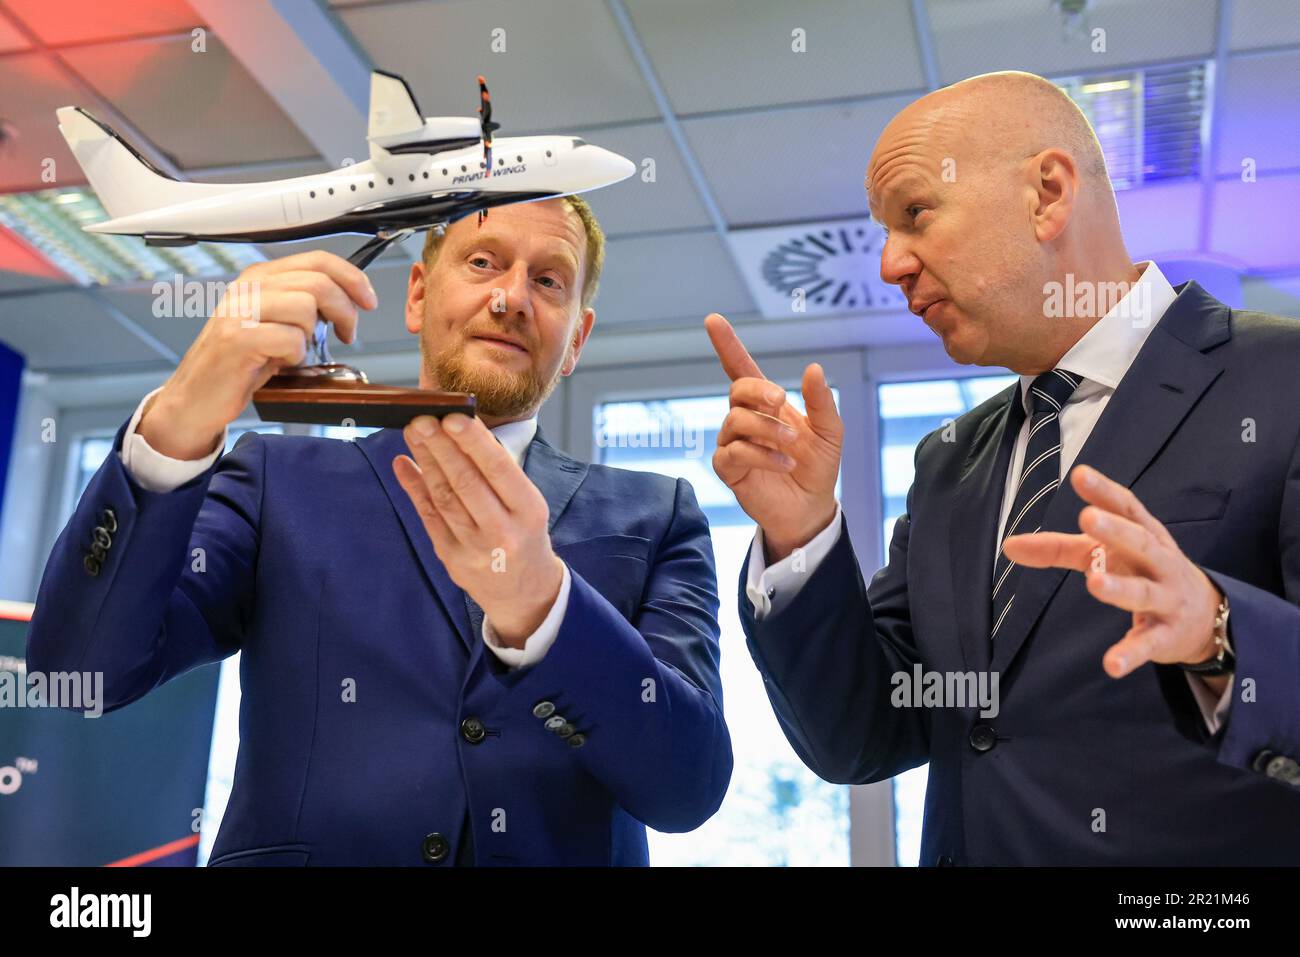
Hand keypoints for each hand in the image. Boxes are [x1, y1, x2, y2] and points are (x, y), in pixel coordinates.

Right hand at [139, 251, 376, 458]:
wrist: (197, 397)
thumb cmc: (239, 363)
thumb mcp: (275, 324)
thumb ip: (303, 304)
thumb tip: (348, 297)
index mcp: (259, 277)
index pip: (317, 259)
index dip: (352, 277)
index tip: (368, 299)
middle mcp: (248, 288)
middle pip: (317, 282)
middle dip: (344, 311)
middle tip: (345, 334)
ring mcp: (239, 311)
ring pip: (305, 307)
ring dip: (312, 335)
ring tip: (297, 351)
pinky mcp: (237, 338)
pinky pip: (290, 339)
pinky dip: (295, 356)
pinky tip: (281, 363)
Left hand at [393, 413, 563, 646]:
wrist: (525, 593)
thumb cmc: (526, 536)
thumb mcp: (529, 504)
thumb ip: (499, 473)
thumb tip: (460, 431)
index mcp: (529, 511)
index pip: (498, 470)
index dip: (473, 442)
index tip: (452, 417)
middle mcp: (502, 531)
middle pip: (466, 482)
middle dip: (441, 447)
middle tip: (422, 418)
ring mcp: (474, 548)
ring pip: (444, 497)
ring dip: (426, 461)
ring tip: (414, 432)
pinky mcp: (451, 558)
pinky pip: (428, 516)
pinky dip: (414, 488)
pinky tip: (403, 464)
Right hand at [705, 313, 842, 561]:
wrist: (812, 507)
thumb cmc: (818, 466)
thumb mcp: (830, 431)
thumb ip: (821, 401)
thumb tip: (813, 368)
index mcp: (766, 404)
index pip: (739, 368)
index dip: (726, 344)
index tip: (713, 320)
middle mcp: (745, 419)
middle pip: (737, 390)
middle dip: (760, 392)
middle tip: (783, 403)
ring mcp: (733, 443)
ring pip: (736, 421)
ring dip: (767, 428)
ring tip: (793, 444)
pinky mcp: (728, 468)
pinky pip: (734, 452)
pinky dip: (762, 455)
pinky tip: (785, 464)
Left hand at [1001, 463, 1224, 679]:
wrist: (1208, 616)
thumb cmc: (1145, 571)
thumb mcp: (1106, 555)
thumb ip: (1058, 548)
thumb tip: (1008, 545)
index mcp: (1146, 535)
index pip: (1127, 507)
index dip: (1105, 491)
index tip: (1080, 474)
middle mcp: (1161, 562)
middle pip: (1141, 543)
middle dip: (1116, 531)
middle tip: (1088, 518)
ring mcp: (1167, 599)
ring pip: (1143, 592)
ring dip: (1120, 588)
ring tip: (1093, 583)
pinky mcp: (1166, 635)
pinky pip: (1147, 644)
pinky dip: (1130, 654)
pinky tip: (1111, 665)